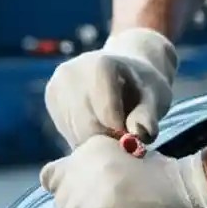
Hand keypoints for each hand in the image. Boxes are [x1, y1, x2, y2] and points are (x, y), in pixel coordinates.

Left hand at [40, 136, 206, 207]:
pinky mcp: (100, 197)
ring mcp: (92, 177)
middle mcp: (86, 156)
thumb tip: (51, 182)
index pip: (50, 174)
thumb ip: (88, 168)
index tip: (90, 191)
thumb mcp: (118, 159)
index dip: (66, 188)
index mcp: (90, 144)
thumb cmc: (155, 174)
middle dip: (77, 206)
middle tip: (105, 205)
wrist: (183, 183)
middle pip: (58, 196)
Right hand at [44, 27, 177, 148]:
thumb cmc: (144, 84)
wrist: (125, 70)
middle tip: (127, 139)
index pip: (107, 117)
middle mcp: (72, 72)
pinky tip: (101, 125)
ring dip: (97, 141)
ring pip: (75, 134)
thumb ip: (148, 114)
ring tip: (116, 128)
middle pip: (87, 127)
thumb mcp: (156, 96)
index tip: (137, 136)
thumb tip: (142, 133)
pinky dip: (85, 137)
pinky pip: (67, 132)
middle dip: (109, 139)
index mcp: (101, 66)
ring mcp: (57, 84)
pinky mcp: (50, 97)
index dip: (124, 134)